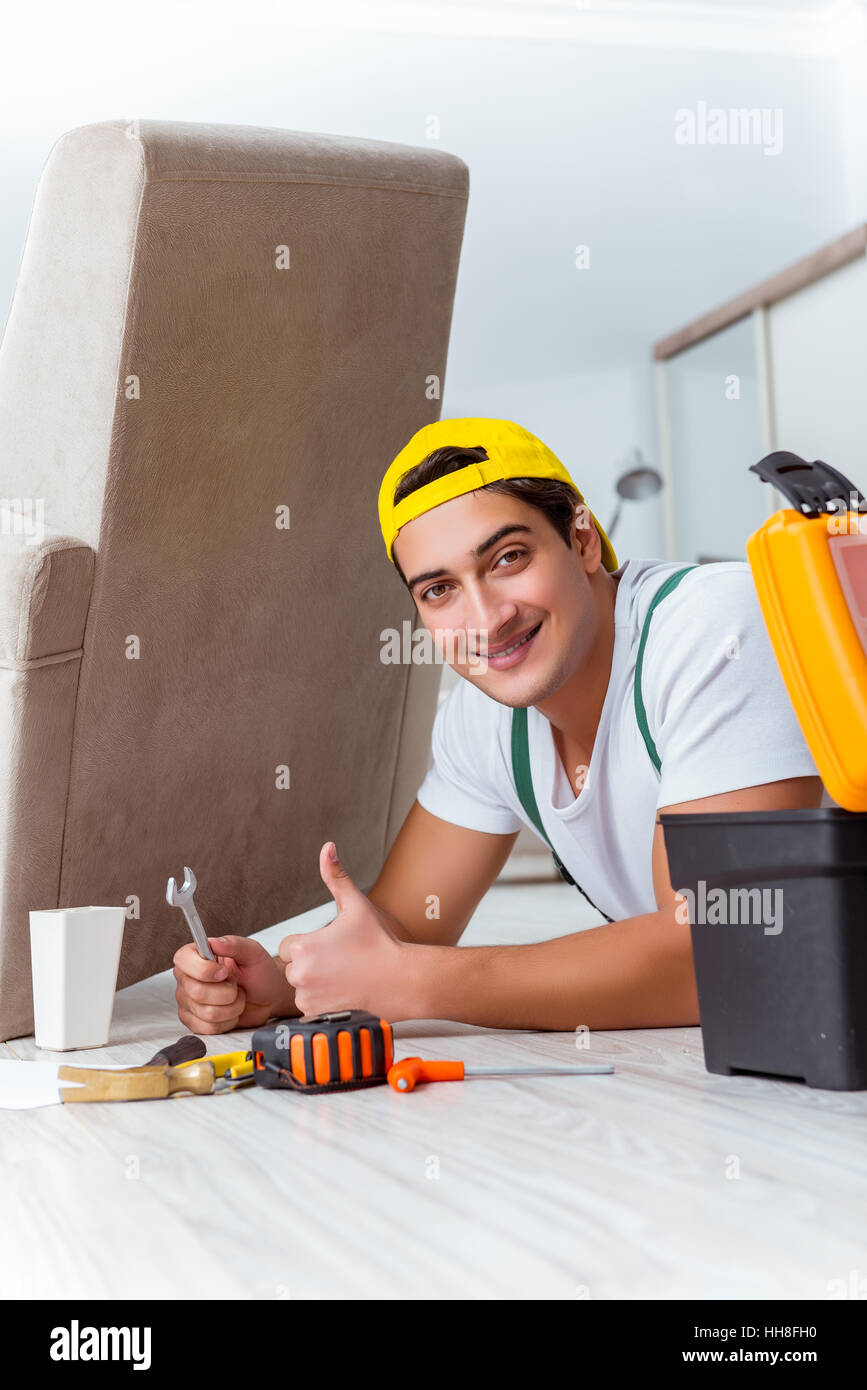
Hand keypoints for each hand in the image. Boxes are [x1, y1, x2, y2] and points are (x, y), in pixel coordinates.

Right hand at [173, 935, 288, 1034]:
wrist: (268, 996)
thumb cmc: (259, 972)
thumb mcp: (252, 952)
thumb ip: (234, 944)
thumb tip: (214, 942)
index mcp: (196, 955)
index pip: (182, 961)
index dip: (204, 970)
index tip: (224, 972)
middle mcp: (187, 978)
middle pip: (196, 991)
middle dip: (227, 991)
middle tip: (236, 985)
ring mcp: (188, 1001)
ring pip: (206, 1012)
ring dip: (232, 1007)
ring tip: (237, 997)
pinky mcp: (194, 1021)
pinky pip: (208, 1027)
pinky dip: (228, 1021)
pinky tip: (231, 1011)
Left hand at [278, 842, 419, 1019]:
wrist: (403, 980)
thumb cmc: (380, 944)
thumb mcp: (356, 905)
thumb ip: (336, 877)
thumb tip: (327, 848)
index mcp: (304, 947)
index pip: (289, 945)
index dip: (310, 945)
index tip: (331, 947)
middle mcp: (300, 974)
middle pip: (294, 967)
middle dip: (312, 965)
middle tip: (341, 962)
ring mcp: (308, 997)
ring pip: (301, 987)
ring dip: (316, 984)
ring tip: (344, 977)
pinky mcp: (317, 1014)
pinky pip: (309, 1006)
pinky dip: (322, 1002)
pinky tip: (343, 992)